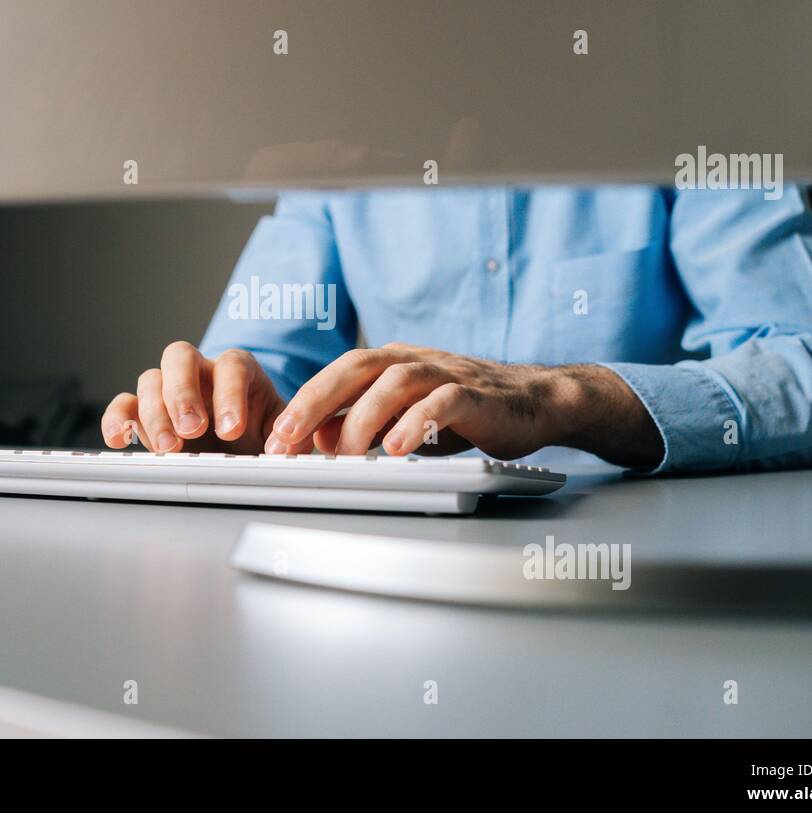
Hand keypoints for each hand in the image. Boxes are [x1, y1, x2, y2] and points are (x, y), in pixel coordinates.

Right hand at [101, 342, 311, 454]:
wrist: (244, 450)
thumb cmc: (263, 434)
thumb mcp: (285, 432)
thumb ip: (292, 434)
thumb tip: (288, 444)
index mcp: (239, 370)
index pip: (231, 365)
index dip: (229, 394)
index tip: (232, 429)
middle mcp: (200, 372)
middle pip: (180, 356)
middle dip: (183, 393)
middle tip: (192, 430)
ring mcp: (170, 390)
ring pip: (150, 380)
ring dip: (155, 413)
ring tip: (168, 449)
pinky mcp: (146, 413)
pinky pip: (124, 405)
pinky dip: (117, 420)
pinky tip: (120, 440)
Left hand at [265, 343, 662, 468]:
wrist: (537, 401)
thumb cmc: (466, 410)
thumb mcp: (405, 418)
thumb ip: (362, 423)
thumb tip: (314, 438)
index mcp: (391, 361)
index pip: (336, 375)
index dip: (302, 404)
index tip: (273, 441)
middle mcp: (414, 359)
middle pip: (354, 367)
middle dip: (314, 402)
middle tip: (286, 439)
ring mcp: (447, 372)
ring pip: (394, 380)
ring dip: (362, 417)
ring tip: (341, 453)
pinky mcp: (478, 394)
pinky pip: (443, 401)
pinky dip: (416, 422)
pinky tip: (396, 449)